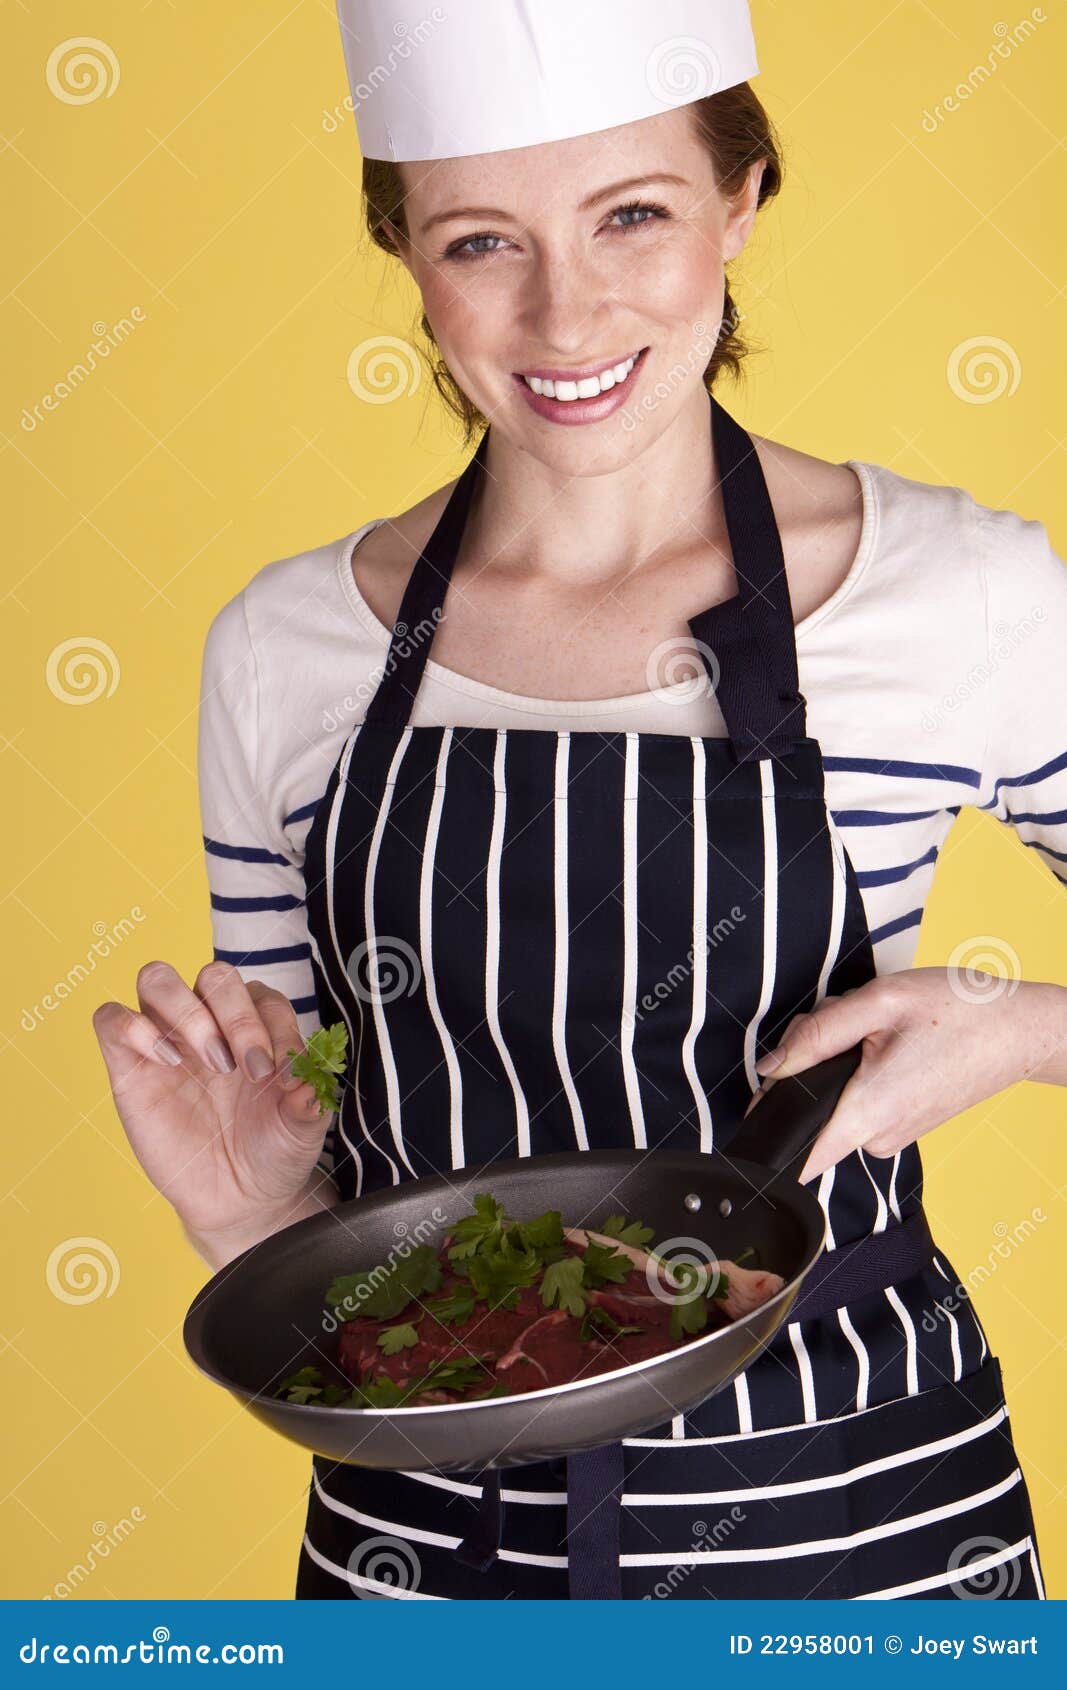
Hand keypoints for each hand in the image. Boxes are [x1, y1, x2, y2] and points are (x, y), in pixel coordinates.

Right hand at [93, 961, 338, 1264]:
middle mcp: (210, 1022)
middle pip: (215, 976)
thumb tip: (308, 1080)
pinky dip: (133, 1027)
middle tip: (251, 1068)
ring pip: (157, 978)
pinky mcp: (129, 1066)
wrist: (238, 1197)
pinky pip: (111, 1018)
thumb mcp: (302, 1128)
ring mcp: (167, 1040)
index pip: (264, 997)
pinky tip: (168, 1062)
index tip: (284, 1075)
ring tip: (214, 1063)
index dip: (278, 1028)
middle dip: (238, 1015)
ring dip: (189, 1012)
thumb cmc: (272, 1149)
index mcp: (257, 1025)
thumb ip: (310, 1100)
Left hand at [744, 967, 1066, 1183]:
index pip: (798, 1158)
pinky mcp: (903, 1127)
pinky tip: (889, 1046)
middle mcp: (878, 1136)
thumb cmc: (960, 1010)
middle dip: (807, 1071)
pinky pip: (858, 1106)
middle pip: (809, 1116)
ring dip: (837, 1068)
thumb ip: (816, 1034)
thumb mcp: (880, 1002)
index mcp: (868, 1111)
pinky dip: (859, 1075)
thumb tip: (769, 1068)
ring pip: (833, 1106)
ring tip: (878, 1033)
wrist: (1022, 1029)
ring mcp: (892, 1136)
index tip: (751, 1120)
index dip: (766, 1139)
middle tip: (844, 1028)